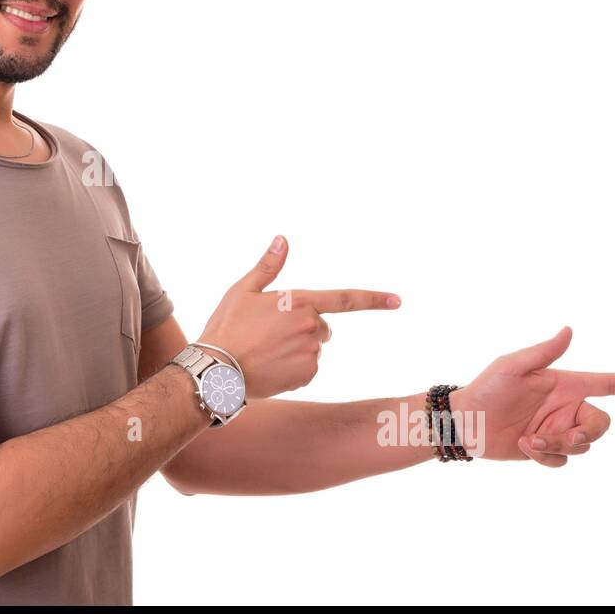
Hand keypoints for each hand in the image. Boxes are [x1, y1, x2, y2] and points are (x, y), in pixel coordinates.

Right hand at [196, 235, 399, 399]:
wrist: (217, 371)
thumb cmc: (226, 327)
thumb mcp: (243, 291)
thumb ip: (268, 266)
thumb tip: (283, 238)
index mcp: (299, 301)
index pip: (346, 299)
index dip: (374, 299)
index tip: (397, 300)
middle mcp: (311, 327)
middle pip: (322, 327)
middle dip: (305, 328)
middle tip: (270, 334)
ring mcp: (311, 352)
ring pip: (314, 348)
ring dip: (297, 349)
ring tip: (266, 351)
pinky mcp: (308, 374)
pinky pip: (308, 368)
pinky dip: (294, 368)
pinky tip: (270, 366)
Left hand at [450, 326, 614, 466]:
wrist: (465, 421)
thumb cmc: (487, 388)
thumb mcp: (513, 367)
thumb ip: (544, 352)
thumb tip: (569, 330)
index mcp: (564, 385)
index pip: (607, 383)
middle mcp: (565, 407)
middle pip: (601, 424)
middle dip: (588, 434)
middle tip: (568, 438)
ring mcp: (556, 429)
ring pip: (582, 446)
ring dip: (557, 446)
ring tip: (529, 439)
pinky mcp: (544, 449)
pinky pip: (562, 460)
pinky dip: (545, 457)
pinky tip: (525, 446)